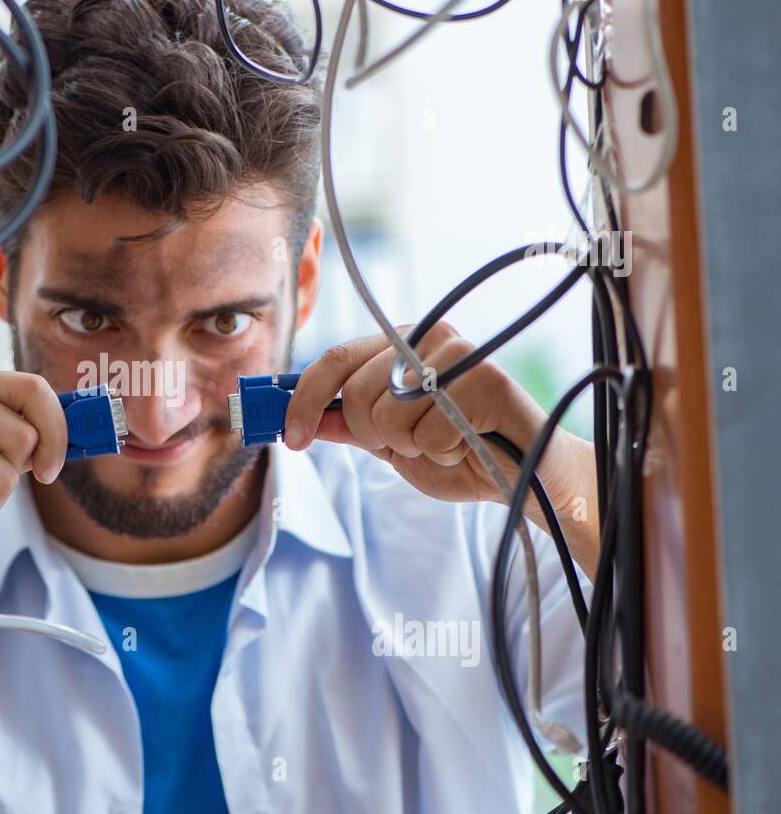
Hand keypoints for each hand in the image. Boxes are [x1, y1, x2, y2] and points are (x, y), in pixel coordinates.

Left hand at [283, 323, 598, 572]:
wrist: (522, 476)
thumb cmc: (457, 453)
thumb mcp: (389, 443)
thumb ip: (348, 425)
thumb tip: (301, 417)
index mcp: (398, 343)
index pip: (333, 360)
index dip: (303, 401)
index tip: (291, 439)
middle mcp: (425, 337)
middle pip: (354, 393)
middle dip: (370, 436)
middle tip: (404, 446)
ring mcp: (457, 354)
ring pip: (387, 416)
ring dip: (409, 448)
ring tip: (441, 443)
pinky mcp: (486, 379)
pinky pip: (429, 433)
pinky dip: (442, 453)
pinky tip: (465, 445)